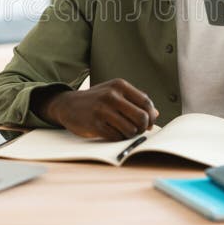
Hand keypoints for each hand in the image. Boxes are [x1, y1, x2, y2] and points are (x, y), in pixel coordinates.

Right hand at [35, 79, 158, 140]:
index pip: (146, 102)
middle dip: (142, 128)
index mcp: (119, 85)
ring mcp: (102, 110)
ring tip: (123, 132)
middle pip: (141, 117)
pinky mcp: (95, 124)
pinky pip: (117, 137)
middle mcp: (112, 95)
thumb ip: (135, 101)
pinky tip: (112, 133)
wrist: (68, 105)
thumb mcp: (114, 93)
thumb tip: (155, 114)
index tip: (148, 123)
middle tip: (137, 130)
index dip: (151, 115)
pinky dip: (118, 139)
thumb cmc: (96, 100)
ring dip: (130, 135)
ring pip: (131, 129)